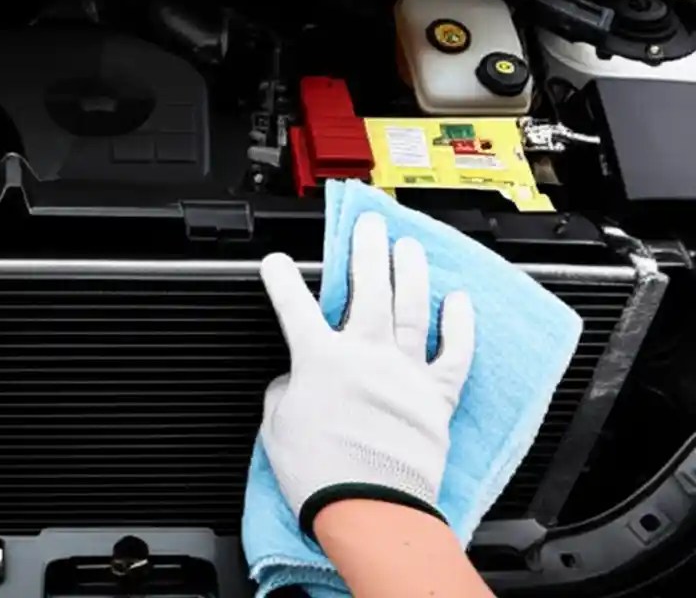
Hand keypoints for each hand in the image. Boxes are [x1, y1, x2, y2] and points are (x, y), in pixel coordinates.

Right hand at [258, 212, 474, 535]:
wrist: (369, 510)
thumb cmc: (321, 475)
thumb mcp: (278, 427)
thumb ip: (284, 392)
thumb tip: (293, 382)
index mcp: (319, 360)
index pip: (295, 305)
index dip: (281, 278)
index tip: (276, 260)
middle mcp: (365, 355)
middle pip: (367, 288)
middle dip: (364, 250)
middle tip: (368, 224)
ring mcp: (405, 372)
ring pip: (411, 308)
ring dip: (409, 271)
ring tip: (407, 246)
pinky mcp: (435, 396)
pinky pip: (454, 353)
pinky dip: (460, 326)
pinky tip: (459, 301)